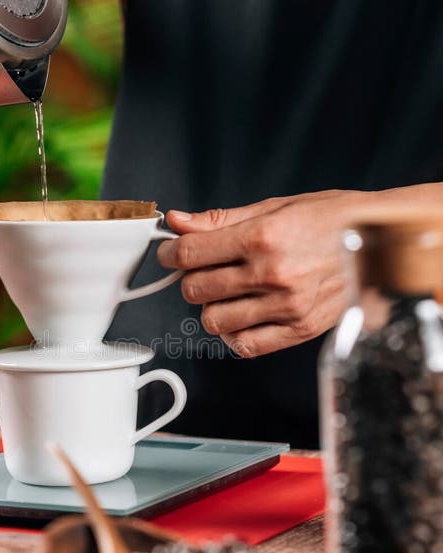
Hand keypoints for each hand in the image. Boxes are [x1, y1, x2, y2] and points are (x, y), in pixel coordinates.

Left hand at [157, 190, 362, 356]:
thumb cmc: (333, 221)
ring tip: (229, 293)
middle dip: (190, 278)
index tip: (171, 252)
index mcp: (263, 237)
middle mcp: (272, 273)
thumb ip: (222, 219)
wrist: (383, 245)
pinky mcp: (298, 330)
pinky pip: (244, 345)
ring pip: (213, 321)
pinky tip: (243, 315)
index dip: (170, 252)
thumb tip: (179, 222)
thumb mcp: (276, 206)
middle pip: (195, 288)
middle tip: (204, 269)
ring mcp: (285, 306)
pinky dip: (234, 334)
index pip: (190, 253)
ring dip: (212, 307)